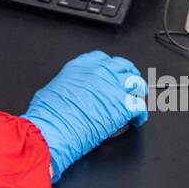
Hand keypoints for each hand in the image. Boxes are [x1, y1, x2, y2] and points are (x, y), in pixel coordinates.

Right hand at [22, 51, 147, 182]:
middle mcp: (99, 72)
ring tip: (137, 100)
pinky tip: (137, 120)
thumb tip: (71, 93)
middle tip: (129, 84)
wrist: (53, 129)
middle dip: (128, 74)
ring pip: (136, 83)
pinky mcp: (123, 106)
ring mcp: (112, 87)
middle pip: (123, 66)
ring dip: (137, 92)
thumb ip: (68, 86)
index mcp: (80, 67)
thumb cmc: (48, 115)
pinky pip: (140, 108)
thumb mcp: (52, 90)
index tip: (111, 72)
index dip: (109, 66)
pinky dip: (140, 115)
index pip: (102, 58)